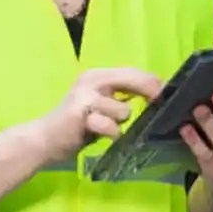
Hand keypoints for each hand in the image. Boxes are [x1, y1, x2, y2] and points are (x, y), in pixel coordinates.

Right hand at [38, 67, 163, 165]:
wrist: (44, 139)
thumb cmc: (76, 125)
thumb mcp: (101, 106)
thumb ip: (121, 98)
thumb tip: (154, 95)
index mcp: (97, 75)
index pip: (131, 72)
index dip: (152, 81)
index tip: (168, 94)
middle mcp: (91, 79)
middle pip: (131, 79)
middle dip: (150, 91)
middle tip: (160, 105)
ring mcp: (84, 96)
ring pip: (123, 109)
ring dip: (120, 123)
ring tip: (105, 129)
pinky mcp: (80, 114)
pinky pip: (110, 125)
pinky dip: (111, 133)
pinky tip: (101, 136)